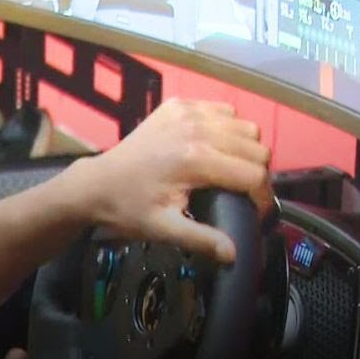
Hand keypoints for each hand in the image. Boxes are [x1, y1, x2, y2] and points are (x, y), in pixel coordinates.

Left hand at [59, 98, 274, 263]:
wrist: (96, 183)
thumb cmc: (129, 208)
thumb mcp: (163, 229)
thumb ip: (201, 239)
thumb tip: (234, 254)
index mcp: (196, 159)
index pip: (254, 175)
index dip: (262, 198)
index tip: (256, 214)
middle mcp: (197, 128)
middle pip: (256, 148)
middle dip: (257, 174)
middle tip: (243, 194)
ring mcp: (187, 112)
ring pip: (245, 126)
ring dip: (246, 149)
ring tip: (231, 170)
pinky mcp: (178, 104)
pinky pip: (223, 110)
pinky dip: (227, 127)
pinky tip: (214, 145)